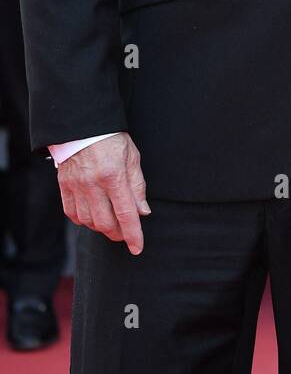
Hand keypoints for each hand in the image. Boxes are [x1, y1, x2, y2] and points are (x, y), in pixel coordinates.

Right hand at [57, 133, 149, 253]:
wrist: (82, 125)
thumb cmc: (111, 139)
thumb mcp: (132, 157)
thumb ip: (137, 186)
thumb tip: (142, 212)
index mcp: (114, 175)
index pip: (126, 214)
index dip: (133, 234)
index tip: (137, 248)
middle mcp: (93, 184)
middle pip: (105, 223)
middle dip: (117, 233)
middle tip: (125, 233)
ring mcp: (76, 187)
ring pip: (88, 222)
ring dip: (101, 227)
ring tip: (110, 222)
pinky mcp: (64, 187)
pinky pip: (72, 214)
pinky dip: (84, 220)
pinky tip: (92, 216)